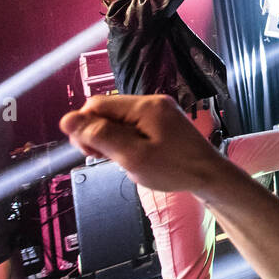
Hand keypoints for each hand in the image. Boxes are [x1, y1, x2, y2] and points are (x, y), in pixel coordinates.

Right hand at [60, 95, 233, 193]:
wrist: (211, 176)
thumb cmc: (174, 169)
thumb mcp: (133, 156)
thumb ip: (100, 137)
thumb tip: (66, 119)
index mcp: (144, 106)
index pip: (96, 105)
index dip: (85, 127)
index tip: (91, 152)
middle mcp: (152, 102)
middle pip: (108, 110)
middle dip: (98, 133)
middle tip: (106, 158)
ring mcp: (159, 111)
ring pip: (119, 119)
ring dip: (112, 138)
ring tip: (123, 159)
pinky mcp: (164, 122)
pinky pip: (134, 125)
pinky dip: (126, 140)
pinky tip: (133, 156)